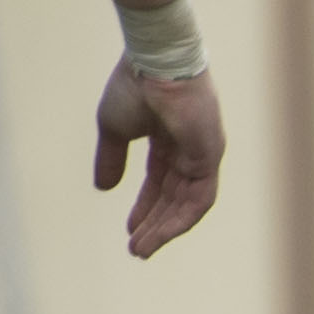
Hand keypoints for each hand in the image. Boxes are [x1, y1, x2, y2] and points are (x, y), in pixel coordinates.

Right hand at [93, 61, 224, 258]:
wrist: (153, 64)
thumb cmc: (135, 86)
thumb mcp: (115, 129)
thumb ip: (111, 158)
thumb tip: (103, 188)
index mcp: (169, 138)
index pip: (160, 181)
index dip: (145, 206)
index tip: (130, 230)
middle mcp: (190, 148)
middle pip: (174, 196)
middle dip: (154, 224)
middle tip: (136, 249)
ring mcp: (203, 153)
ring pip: (187, 203)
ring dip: (165, 228)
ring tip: (143, 249)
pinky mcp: (209, 157)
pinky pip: (199, 198)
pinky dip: (180, 219)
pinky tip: (160, 234)